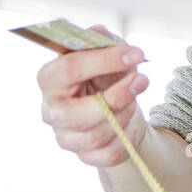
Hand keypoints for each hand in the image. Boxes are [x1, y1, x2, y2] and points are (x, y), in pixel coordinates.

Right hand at [36, 24, 151, 167]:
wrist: (120, 102)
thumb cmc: (106, 73)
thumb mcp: (106, 48)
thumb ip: (101, 38)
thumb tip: (99, 35)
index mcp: (50, 79)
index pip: (69, 69)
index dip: (104, 60)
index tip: (136, 53)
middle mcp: (52, 111)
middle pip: (77, 114)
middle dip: (116, 97)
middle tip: (142, 80)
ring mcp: (66, 137)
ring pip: (98, 133)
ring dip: (125, 112)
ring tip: (134, 96)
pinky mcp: (85, 156)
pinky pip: (110, 152)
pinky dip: (127, 134)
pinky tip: (130, 119)